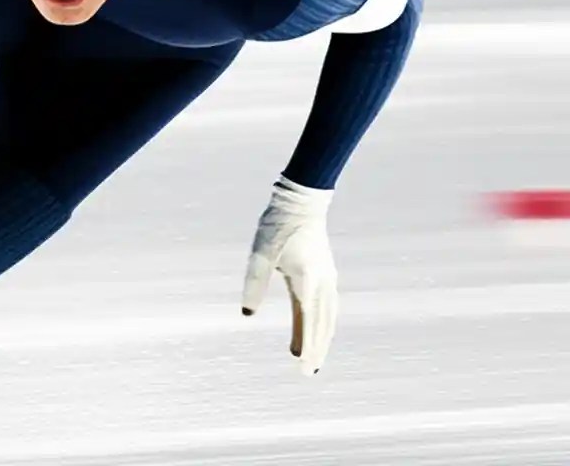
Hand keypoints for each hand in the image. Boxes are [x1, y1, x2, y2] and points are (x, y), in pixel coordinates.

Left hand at [241, 176, 338, 374]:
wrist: (301, 203)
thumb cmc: (277, 227)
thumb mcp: (260, 255)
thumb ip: (254, 285)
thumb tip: (247, 315)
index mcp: (307, 281)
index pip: (308, 322)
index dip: (307, 346)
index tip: (303, 366)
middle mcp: (323, 283)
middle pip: (323, 325)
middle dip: (316, 349)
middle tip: (308, 372)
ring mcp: (328, 278)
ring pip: (328, 316)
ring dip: (322, 338)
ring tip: (313, 357)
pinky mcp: (326, 273)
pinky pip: (328, 305)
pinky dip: (324, 322)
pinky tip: (317, 329)